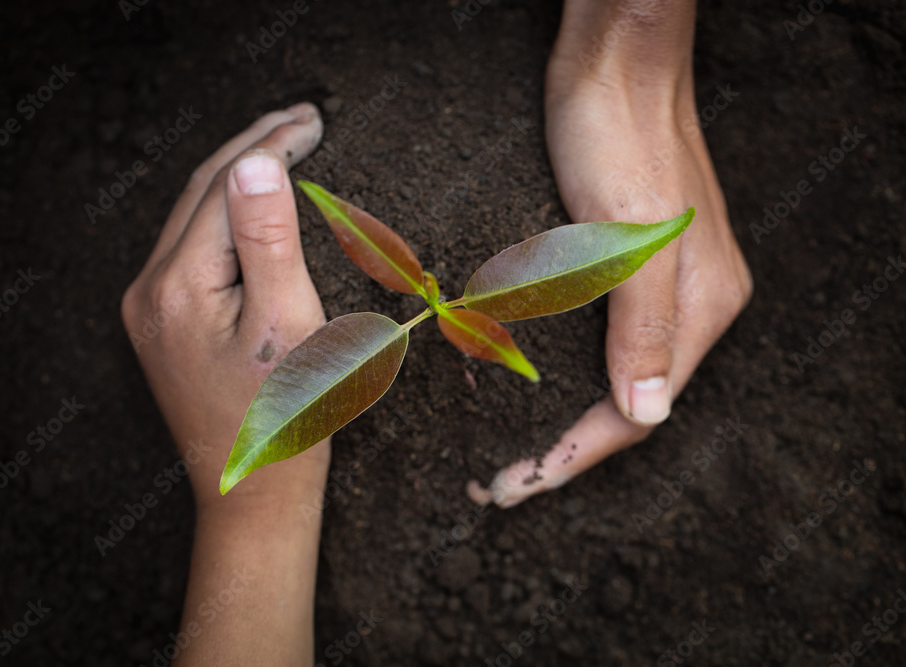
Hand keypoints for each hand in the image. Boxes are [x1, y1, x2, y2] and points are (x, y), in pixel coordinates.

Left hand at [120, 103, 329, 664]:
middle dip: (251, 148)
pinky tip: (249, 203)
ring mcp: (151, 308)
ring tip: (283, 144)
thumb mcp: (287, 323)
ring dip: (236, 176)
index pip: (225, 188)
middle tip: (304, 118)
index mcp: (177, 286)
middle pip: (201, 193)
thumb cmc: (286, 417)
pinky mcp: (164, 323)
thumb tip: (256, 163)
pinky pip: (193, 248)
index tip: (313, 120)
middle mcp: (150, 290)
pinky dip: (225, 214)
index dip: (271, 145)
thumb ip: (267, 239)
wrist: (254, 493)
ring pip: (194, 217)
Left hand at [468, 0, 752, 507]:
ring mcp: (661, 284)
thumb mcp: (627, 237)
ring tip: (515, 446)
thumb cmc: (619, 137)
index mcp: (699, 307)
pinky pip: (603, 337)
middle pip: (631, 400)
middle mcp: (689, 305)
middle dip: (570, 447)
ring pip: (615, 373)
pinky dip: (567, 370)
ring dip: (566, 414)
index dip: (578, 455)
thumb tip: (650, 412)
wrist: (613, 63)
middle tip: (507, 481)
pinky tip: (533, 382)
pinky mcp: (630, 263)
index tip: (522, 484)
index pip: (638, 411)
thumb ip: (643, 328)